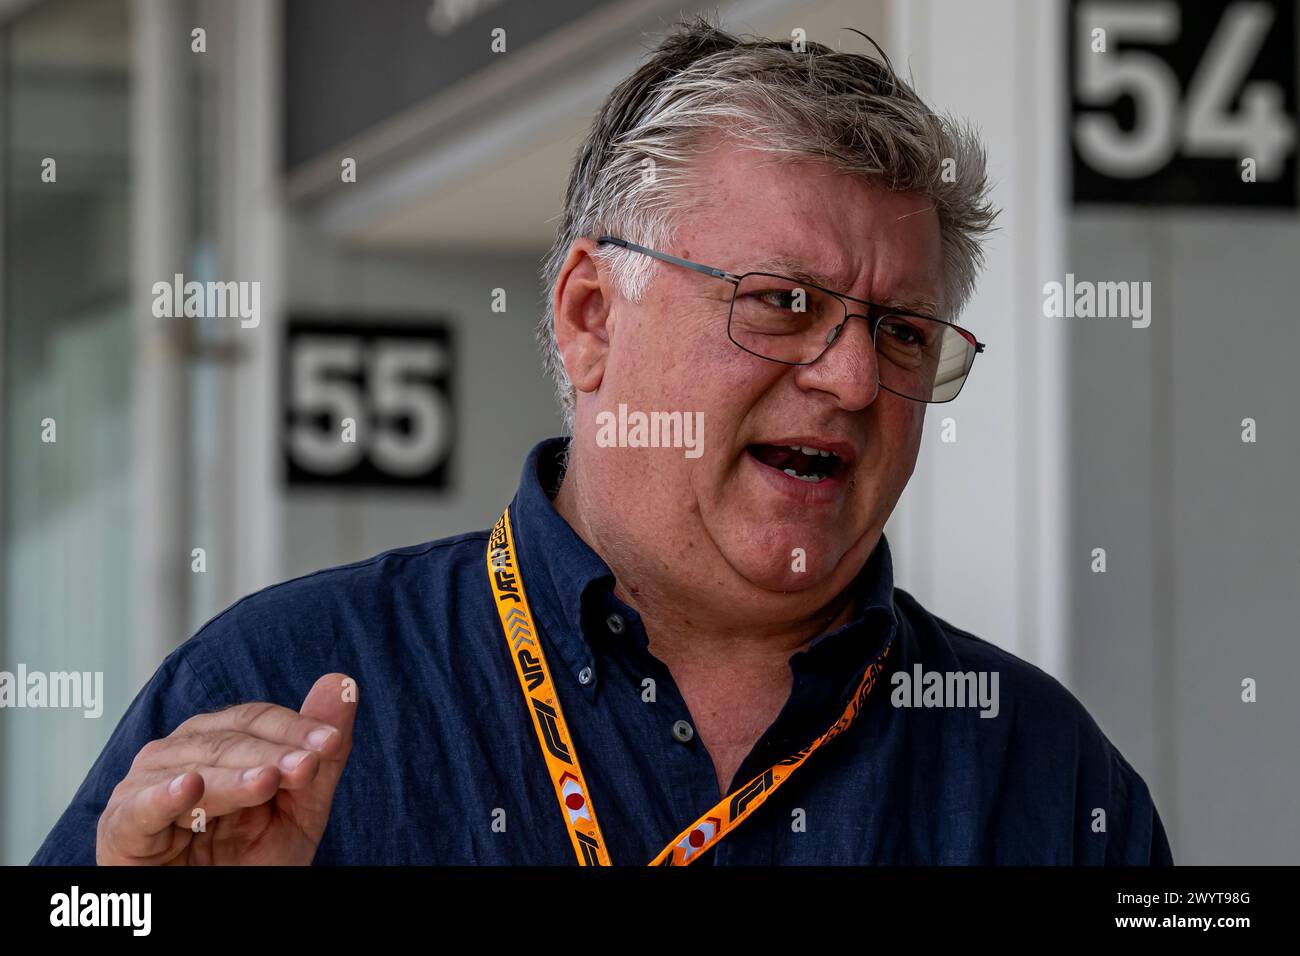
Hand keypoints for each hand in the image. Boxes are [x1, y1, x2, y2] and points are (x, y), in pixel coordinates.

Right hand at [96, 672, 356, 864]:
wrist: (213, 908)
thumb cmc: (249, 857)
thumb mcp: (299, 808)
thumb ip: (323, 754)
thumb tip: (343, 681)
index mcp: (217, 738)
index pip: (256, 720)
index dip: (295, 727)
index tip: (331, 742)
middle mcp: (180, 751)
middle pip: (228, 740)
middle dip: (272, 754)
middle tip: (307, 767)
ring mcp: (145, 784)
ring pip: (195, 769)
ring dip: (235, 777)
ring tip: (268, 781)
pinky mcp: (121, 824)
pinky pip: (142, 807)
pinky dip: (164, 796)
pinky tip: (190, 787)